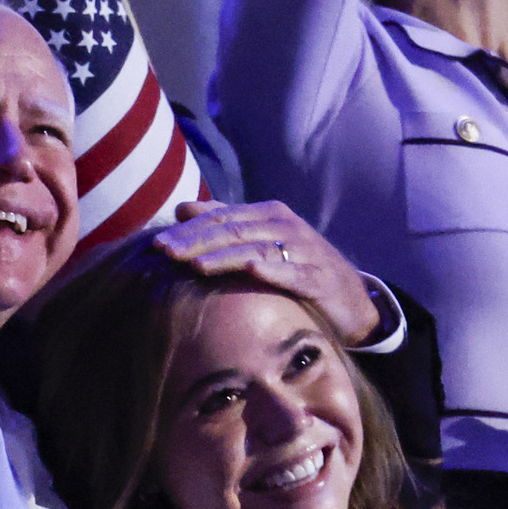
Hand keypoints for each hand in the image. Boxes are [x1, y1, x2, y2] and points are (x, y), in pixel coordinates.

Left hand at [153, 200, 379, 345]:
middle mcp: (285, 227)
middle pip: (234, 231)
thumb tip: (182, 208)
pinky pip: (293, 274)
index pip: (221, 219)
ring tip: (195, 265)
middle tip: (164, 253)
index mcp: (268, 215)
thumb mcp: (260, 243)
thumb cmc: (297, 269)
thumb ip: (224, 224)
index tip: (156, 244)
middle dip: (196, 242)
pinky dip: (273, 271)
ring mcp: (304, 251)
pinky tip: (252, 272)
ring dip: (225, 256)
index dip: (188, 230)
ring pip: (257, 250)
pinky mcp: (319, 278)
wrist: (350, 300)